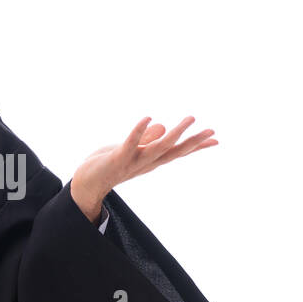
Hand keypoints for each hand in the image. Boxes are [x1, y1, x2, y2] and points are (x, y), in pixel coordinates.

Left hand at [70, 116, 217, 221]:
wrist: (86, 184)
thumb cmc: (108, 165)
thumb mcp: (130, 150)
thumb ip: (146, 139)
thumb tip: (161, 126)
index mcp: (151, 159)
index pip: (177, 152)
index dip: (196, 146)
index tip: (216, 139)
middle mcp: (146, 162)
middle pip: (174, 151)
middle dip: (193, 141)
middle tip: (212, 130)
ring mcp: (133, 161)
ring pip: (159, 148)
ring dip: (175, 133)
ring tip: (190, 118)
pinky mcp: (118, 158)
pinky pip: (130, 144)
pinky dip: (139, 131)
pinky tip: (148, 118)